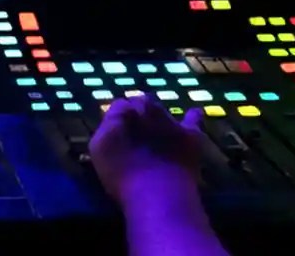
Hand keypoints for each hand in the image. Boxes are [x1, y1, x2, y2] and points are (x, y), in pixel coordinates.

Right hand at [89, 96, 204, 206]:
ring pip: (162, 110)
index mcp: (122, 113)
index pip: (118, 107)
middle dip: (139, 111)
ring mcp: (169, 121)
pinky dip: (192, 116)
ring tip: (156, 123)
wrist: (158, 191)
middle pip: (141, 103)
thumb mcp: (99, 149)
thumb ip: (106, 129)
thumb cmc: (121, 174)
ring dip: (158, 116)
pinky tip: (194, 112)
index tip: (116, 132)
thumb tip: (113, 119)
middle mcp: (146, 110)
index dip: (117, 119)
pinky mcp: (189, 135)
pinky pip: (191, 119)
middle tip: (135, 128)